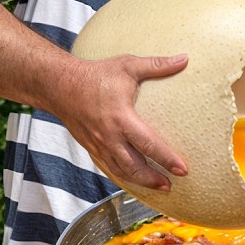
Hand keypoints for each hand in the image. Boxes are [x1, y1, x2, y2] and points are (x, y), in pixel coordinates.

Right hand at [54, 54, 189, 190]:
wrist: (60, 85)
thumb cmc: (96, 75)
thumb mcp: (127, 66)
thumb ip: (157, 65)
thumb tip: (184, 59)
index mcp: (121, 118)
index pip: (148, 144)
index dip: (167, 159)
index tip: (183, 170)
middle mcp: (109, 136)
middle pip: (134, 166)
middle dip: (153, 179)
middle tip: (171, 185)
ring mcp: (98, 144)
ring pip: (121, 171)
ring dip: (140, 181)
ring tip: (158, 185)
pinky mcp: (91, 147)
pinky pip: (109, 167)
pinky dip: (124, 176)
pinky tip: (135, 178)